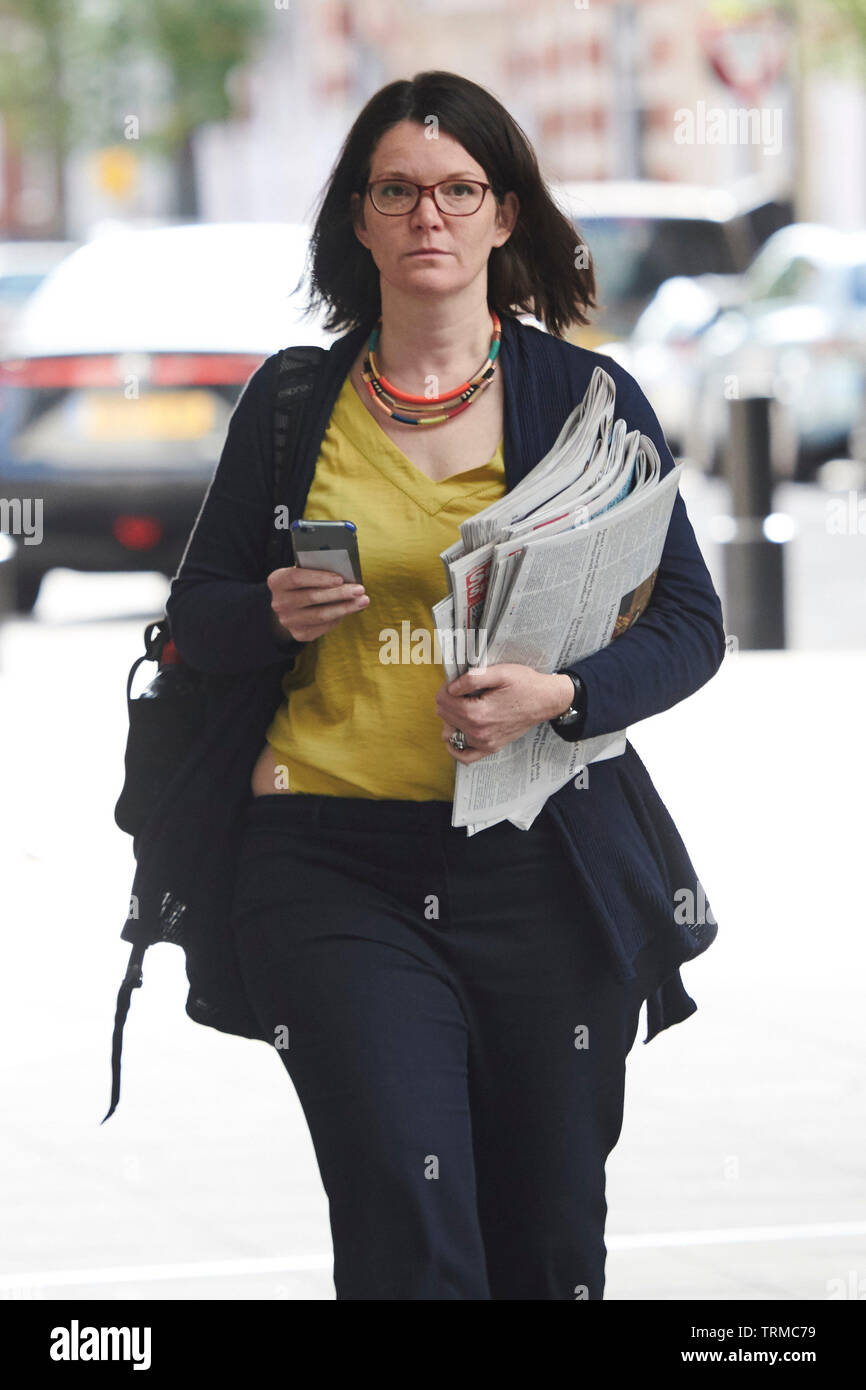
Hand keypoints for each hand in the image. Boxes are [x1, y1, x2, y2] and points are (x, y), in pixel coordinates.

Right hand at [267, 565, 368, 642]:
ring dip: (345, 608)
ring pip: (320, 615)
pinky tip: (350, 610)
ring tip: (363, 601)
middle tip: (360, 589)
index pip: (296, 578)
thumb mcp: (305, 572)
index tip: (340, 578)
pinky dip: (338, 617)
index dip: (319, 578)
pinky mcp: (299, 634)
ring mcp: (287, 620)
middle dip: (339, 593)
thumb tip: (346, 574)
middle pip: (311, 597)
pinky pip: (323, 626)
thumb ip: (318, 570)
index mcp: (277, 581)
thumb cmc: (304, 583)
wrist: (290, 607)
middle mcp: (279, 602)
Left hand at [435, 664, 574, 762]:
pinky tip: (459, 731)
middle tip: (462, 690)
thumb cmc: (525, 684)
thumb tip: (451, 688)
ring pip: (449, 733)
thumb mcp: (500, 672)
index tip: (457, 681)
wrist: (546, 700)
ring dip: (450, 719)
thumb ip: (472, 679)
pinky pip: (463, 756)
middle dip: (448, 699)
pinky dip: (456, 746)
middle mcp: (478, 732)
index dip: (447, 686)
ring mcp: (484, 743)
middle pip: (444, 715)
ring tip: (463, 706)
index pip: (443, 700)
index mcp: (478, 713)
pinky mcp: (490, 748)